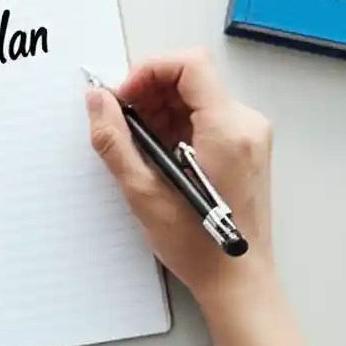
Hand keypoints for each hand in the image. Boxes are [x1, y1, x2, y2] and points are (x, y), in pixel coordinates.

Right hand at [85, 51, 275, 312]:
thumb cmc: (198, 245)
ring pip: (195, 97)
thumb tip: (96, 100)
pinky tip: (157, 155)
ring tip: (137, 146)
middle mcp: (245, 124)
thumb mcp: (143, 192)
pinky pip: (203, 117)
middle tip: (121, 122)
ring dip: (159, 110)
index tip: (122, 98)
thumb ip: (115, 140)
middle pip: (191, 78)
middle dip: (149, 91)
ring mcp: (248, 135)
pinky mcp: (243, 147)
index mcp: (228, 129)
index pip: (190, 64)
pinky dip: (174, 125)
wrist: (238, 281)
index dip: (149, 70)